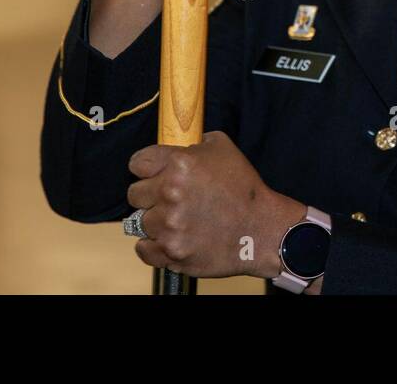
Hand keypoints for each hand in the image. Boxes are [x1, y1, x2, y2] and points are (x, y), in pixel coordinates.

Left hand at [126, 131, 305, 279]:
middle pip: (134, 194)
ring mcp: (169, 226)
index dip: (146, 168)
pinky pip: (143, 248)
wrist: (261, 230)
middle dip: (150, 195)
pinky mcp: (171, 252)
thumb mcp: (223, 148)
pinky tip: (172, 238)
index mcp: (180, 164)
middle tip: (170, 199)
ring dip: (156, 221)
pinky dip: (154, 245)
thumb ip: (193, 144)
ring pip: (141, 222)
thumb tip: (175, 146)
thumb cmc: (243, 188)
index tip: (154, 175)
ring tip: (179, 221)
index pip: (137, 163)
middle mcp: (170, 193)